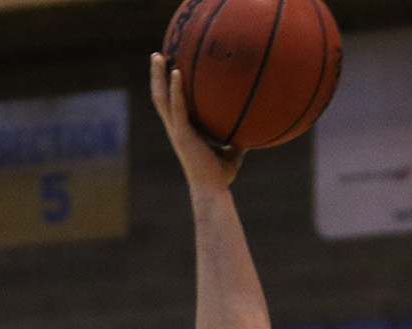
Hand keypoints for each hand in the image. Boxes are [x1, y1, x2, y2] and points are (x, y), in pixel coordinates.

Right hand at [150, 53, 242, 186]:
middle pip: (160, 97)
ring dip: (158, 76)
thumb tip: (254, 132)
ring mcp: (176, 131)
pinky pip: (177, 107)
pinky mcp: (182, 134)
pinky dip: (175, 90)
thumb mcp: (232, 154)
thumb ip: (238, 141)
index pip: (171, 105)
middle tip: (158, 54)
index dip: (167, 88)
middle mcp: (175, 129)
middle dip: (156, 75)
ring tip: (159, 55)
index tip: (170, 68)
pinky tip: (176, 72)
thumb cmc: (221, 176)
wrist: (212, 190)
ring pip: (161, 98)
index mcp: (183, 131)